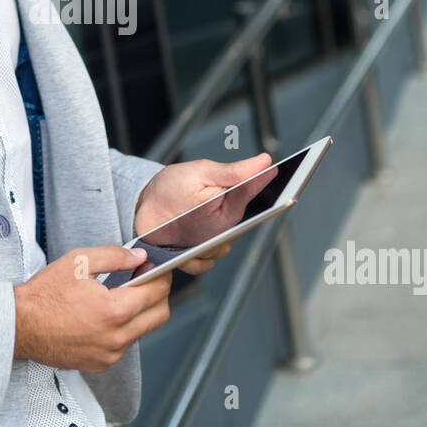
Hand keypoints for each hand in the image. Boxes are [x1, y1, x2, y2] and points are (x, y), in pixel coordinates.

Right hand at [12, 245, 173, 372]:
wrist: (19, 325)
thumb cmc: (44, 295)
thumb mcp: (78, 262)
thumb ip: (115, 256)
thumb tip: (139, 257)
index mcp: (115, 311)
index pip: (158, 292)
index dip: (160, 275)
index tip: (153, 267)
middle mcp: (116, 338)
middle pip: (160, 315)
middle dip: (157, 295)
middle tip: (142, 281)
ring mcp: (109, 355)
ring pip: (143, 330)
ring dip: (139, 313)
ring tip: (116, 297)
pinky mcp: (101, 364)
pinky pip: (123, 345)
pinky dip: (121, 329)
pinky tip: (102, 317)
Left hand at [132, 152, 275, 274]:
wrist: (144, 205)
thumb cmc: (174, 185)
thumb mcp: (202, 172)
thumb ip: (233, 172)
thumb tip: (265, 161)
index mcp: (233, 199)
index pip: (260, 200)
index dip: (276, 199)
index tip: (283, 197)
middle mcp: (227, 222)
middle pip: (239, 232)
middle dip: (226, 231)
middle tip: (213, 225)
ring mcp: (212, 240)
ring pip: (220, 250)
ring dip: (205, 245)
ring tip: (187, 234)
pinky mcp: (196, 255)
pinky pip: (202, 264)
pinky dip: (191, 260)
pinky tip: (180, 251)